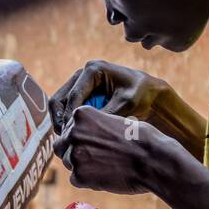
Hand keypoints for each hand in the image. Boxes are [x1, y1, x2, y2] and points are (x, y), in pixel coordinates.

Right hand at [48, 60, 171, 132]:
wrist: (149, 93)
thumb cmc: (141, 95)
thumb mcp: (126, 104)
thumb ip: (106, 113)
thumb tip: (86, 128)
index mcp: (93, 69)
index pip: (73, 95)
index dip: (69, 116)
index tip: (71, 135)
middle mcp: (82, 73)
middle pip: (59, 97)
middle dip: (59, 119)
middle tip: (64, 138)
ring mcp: (80, 82)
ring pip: (59, 103)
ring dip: (60, 120)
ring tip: (66, 138)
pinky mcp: (80, 92)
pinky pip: (66, 107)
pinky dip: (66, 120)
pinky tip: (72, 134)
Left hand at [52, 105, 169, 194]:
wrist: (154, 160)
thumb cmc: (142, 139)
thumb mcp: (115, 120)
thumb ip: (93, 126)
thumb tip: (77, 134)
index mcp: (82, 114)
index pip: (68, 128)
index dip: (81, 137)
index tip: (97, 142)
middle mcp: (73, 132)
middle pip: (62, 145)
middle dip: (74, 151)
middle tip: (96, 157)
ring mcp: (74, 155)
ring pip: (69, 163)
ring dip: (82, 166)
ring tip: (106, 166)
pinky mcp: (79, 176)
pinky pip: (75, 179)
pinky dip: (87, 180)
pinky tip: (106, 176)